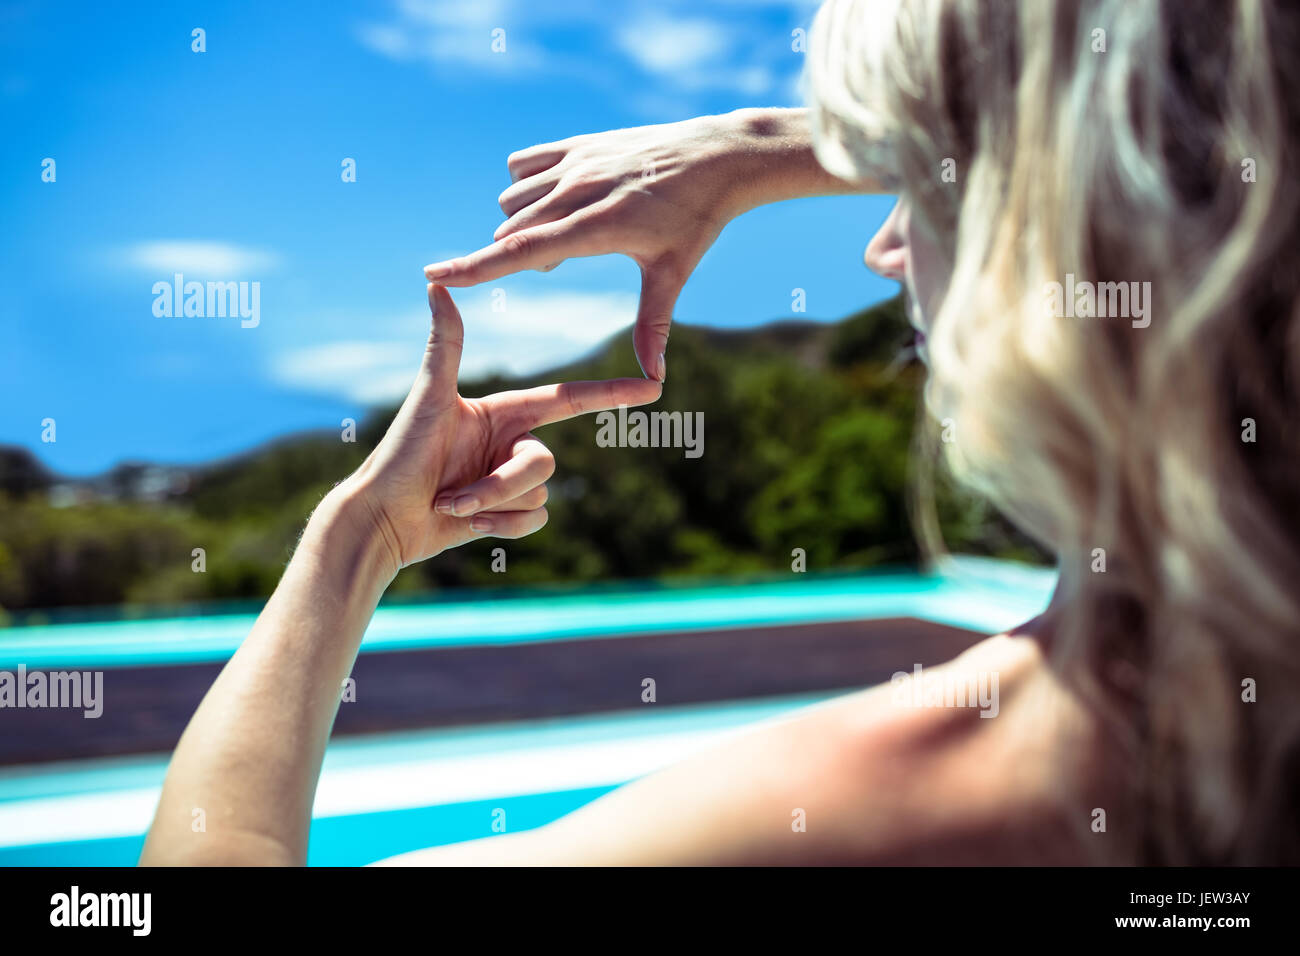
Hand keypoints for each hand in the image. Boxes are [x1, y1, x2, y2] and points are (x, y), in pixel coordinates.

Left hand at [336, 283, 661, 578]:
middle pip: (545, 463)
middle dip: (503, 484)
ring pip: (539, 496)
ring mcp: (510, 480)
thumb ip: (445, 343)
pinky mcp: (506, 514)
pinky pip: (535, 521)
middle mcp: (511, 443)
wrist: (382, 518)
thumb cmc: (399, 454)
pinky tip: (467, 526)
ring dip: (494, 506)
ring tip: (452, 506)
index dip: (611, 393)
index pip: (568, 399)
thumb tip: (436, 283)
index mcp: (503, 412)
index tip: (651, 385)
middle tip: (458, 496)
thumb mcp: (429, 397)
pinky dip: (502, 527)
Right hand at [423, 114, 752, 382]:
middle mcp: (578, 190)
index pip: (520, 251)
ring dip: (522, 222)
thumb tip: (655, 381)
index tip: (433, 276)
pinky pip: (523, 165)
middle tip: (561, 263)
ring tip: (565, 231)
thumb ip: (653, 325)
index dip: (474, 267)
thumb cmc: (698, 219)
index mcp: (597, 227)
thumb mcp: (674, 273)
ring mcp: (576, 163)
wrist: (717, 156)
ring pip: (514, 199)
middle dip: (519, 255)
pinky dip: (526, 185)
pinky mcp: (577, 143)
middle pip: (512, 231)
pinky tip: (554, 198)